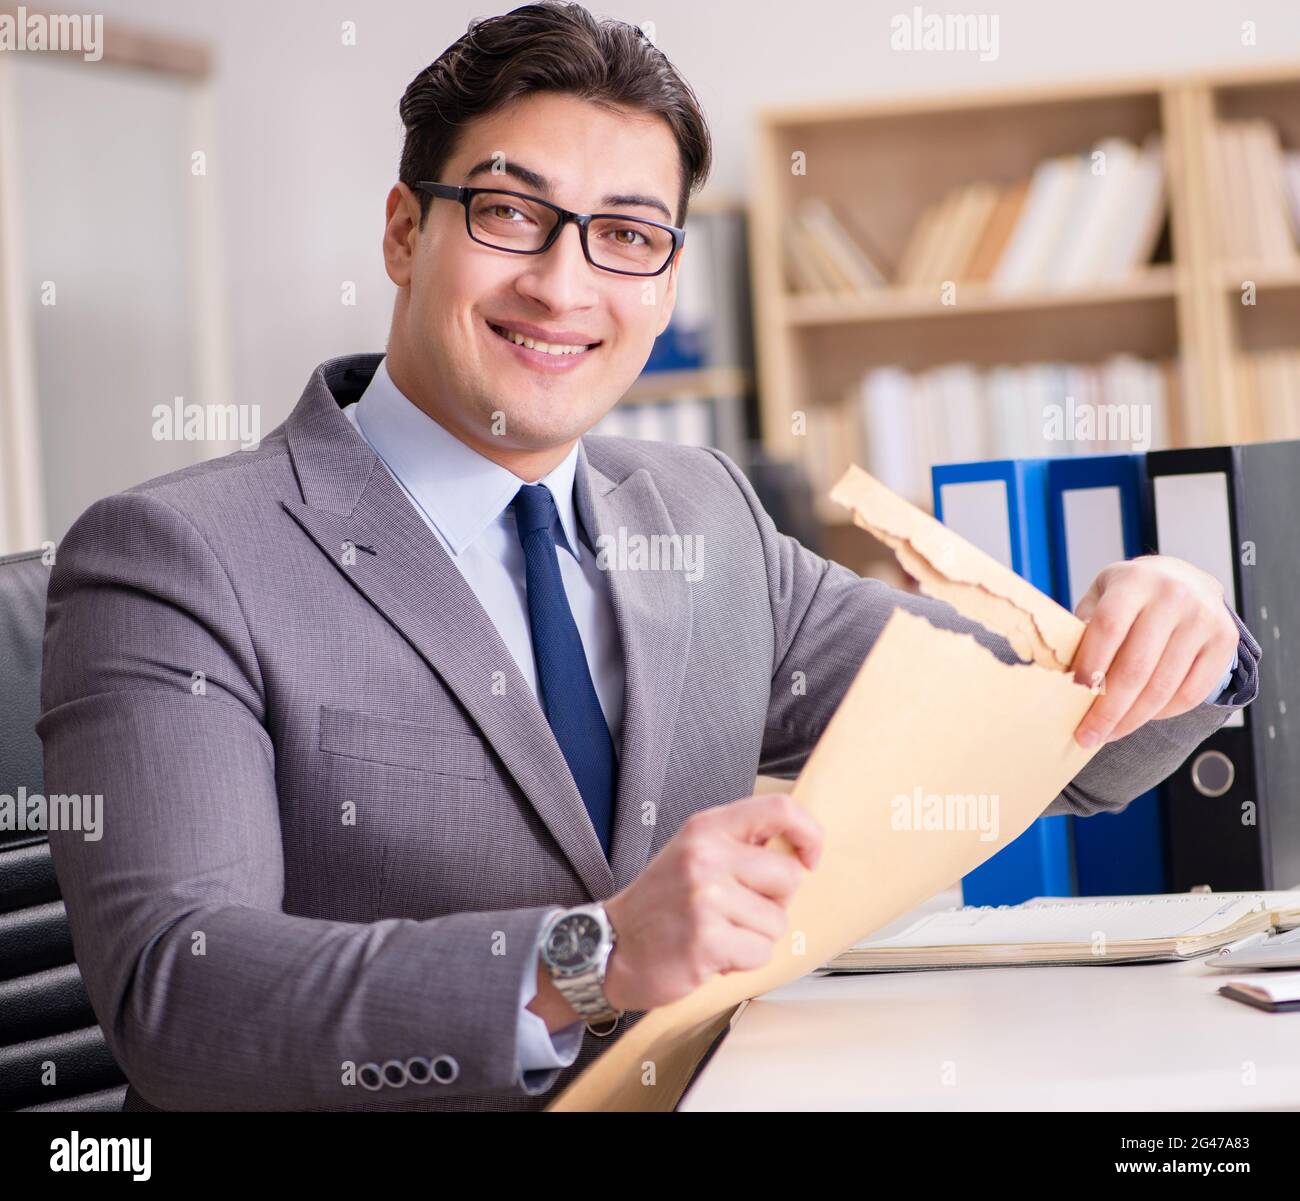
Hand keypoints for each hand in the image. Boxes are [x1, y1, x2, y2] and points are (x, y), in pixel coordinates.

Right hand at [601, 794, 822, 1012]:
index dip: (808, 833)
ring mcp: (706, 898)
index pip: (780, 809)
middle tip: (737, 910)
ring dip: (754, 936)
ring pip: (778, 922)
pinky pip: (760, 953)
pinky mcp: (707, 940)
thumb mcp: (692, 852)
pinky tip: (713, 953)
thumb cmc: (658, 904)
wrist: (609, 945)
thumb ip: (739, 845)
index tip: (809, 857)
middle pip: (790, 877)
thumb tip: (796, 850)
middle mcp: (707, 857)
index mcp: (706, 828)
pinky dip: (742, 961)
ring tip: (718, 932)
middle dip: (773, 902)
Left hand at [1071, 555, 1238, 747]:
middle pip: (1137, 666)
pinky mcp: (1224, 642)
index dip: (1091, 663)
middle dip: (1108, 709)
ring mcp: (1203, 620)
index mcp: (1135, 582)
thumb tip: (1064, 674)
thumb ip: (1084, 627)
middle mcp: (1174, 597)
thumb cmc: (1131, 594)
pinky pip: (1191, 692)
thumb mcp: (1101, 595)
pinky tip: (1142, 717)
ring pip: (1164, 686)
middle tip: (1087, 735)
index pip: (1109, 626)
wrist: (1184, 578)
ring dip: (1133, 719)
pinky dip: (1163, 713)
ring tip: (1110, 733)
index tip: (1074, 693)